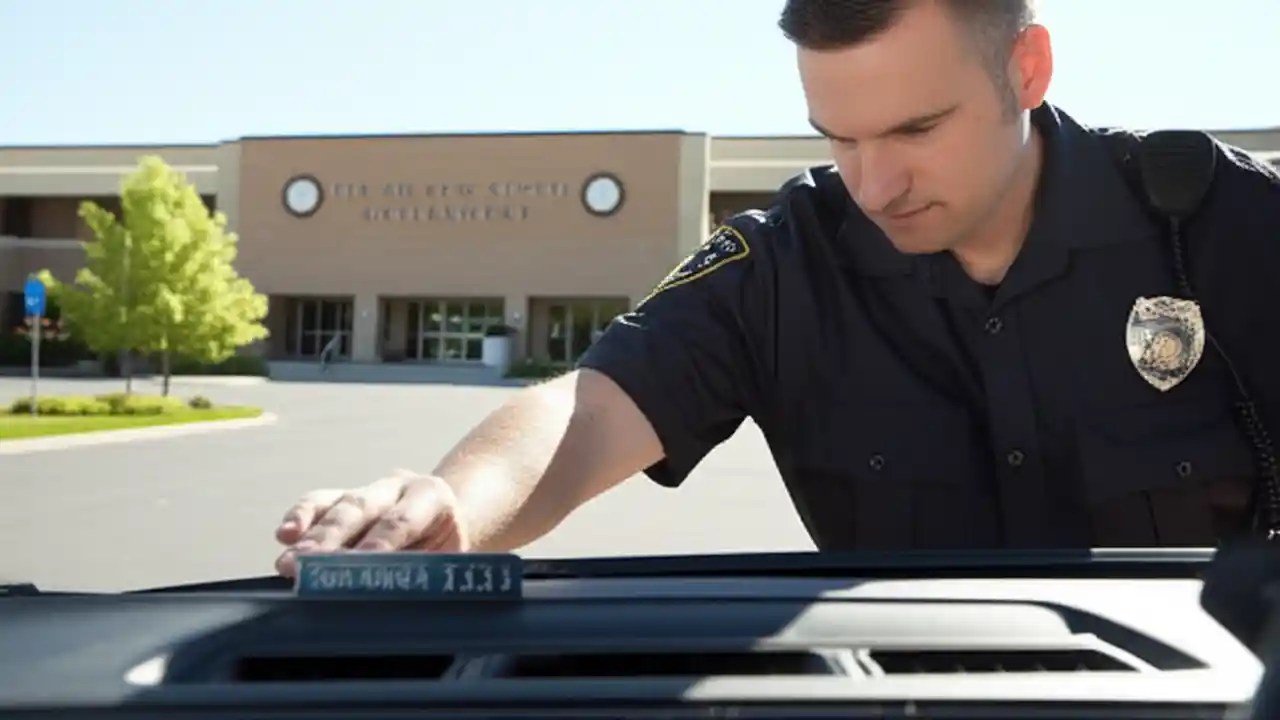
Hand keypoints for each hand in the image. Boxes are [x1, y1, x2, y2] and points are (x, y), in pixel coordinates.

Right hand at [274, 469, 469, 576]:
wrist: (449, 520)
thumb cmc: (449, 550)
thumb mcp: (451, 560)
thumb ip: (425, 574)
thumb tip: (398, 601)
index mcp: (431, 496)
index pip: (401, 521)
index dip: (379, 543)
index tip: (361, 563)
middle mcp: (396, 487)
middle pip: (360, 510)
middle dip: (332, 540)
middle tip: (308, 566)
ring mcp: (368, 491)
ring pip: (335, 506)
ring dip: (309, 537)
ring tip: (289, 563)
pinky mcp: (343, 497)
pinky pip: (318, 503)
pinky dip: (299, 519)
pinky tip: (284, 536)